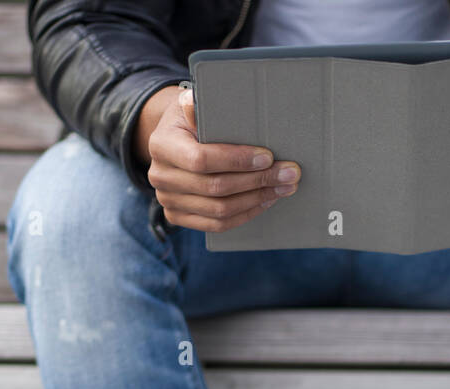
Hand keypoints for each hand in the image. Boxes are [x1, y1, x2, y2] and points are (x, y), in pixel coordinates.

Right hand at [137, 86, 300, 231]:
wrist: (174, 140)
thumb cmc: (191, 119)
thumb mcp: (192, 103)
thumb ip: (196, 105)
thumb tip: (195, 103)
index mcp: (161, 144)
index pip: (201, 160)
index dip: (237, 161)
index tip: (267, 157)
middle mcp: (160, 176)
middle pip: (215, 188)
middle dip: (258, 181)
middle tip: (290, 173)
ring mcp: (168, 200)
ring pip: (220, 210)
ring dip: (257, 199)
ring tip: (284, 187)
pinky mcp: (178, 217)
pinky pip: (217, 225)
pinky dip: (246, 214)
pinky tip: (265, 200)